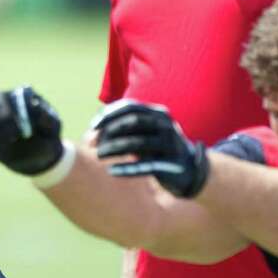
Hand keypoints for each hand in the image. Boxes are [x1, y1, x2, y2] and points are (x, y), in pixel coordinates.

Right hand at [0, 86, 63, 175]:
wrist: (36, 157)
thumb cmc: (47, 138)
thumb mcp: (52, 129)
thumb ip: (47, 118)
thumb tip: (35, 105)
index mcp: (24, 95)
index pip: (19, 94)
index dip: (22, 111)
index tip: (28, 132)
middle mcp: (5, 99)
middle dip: (4, 116)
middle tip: (13, 136)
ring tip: (4, 143)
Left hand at [93, 100, 209, 197]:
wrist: (188, 170)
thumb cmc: (156, 150)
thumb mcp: (140, 136)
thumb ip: (118, 132)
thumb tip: (88, 136)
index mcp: (158, 113)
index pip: (130, 106)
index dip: (109, 114)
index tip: (92, 126)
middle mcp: (165, 124)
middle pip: (133, 122)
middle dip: (109, 131)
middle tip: (92, 143)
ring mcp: (170, 143)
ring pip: (138, 143)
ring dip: (114, 149)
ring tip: (98, 155)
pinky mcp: (171, 163)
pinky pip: (146, 165)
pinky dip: (127, 168)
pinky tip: (112, 171)